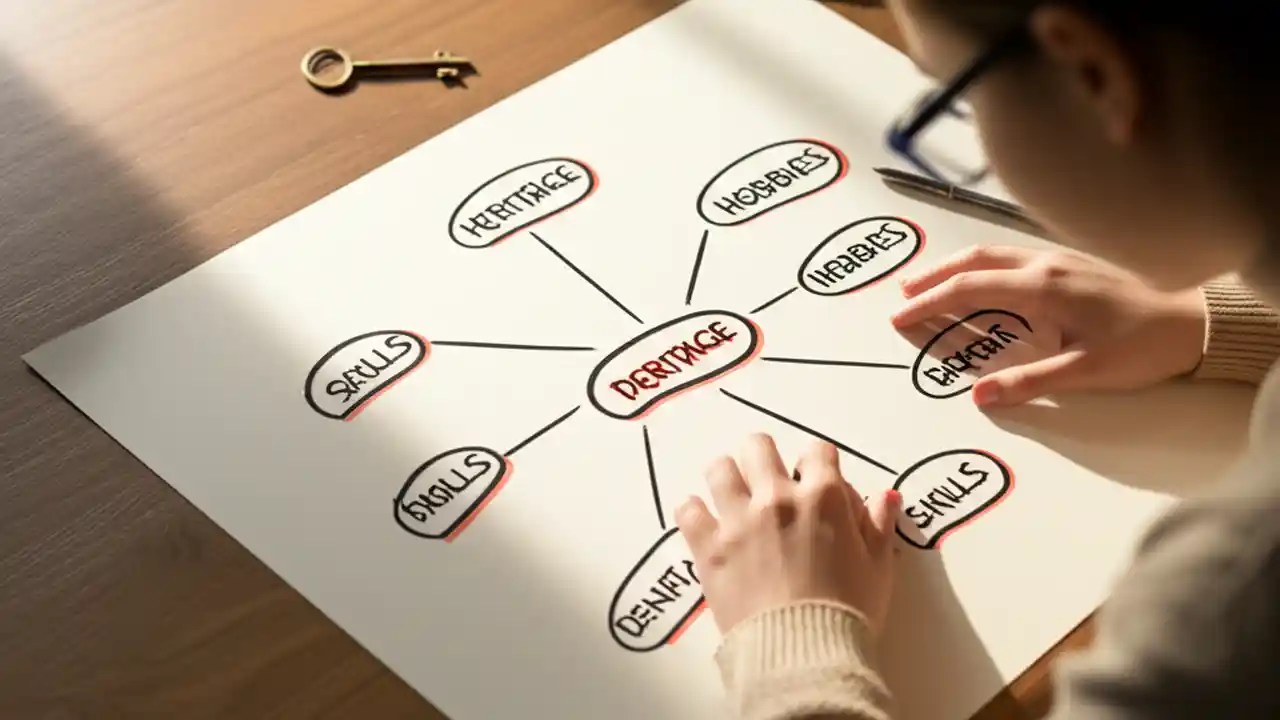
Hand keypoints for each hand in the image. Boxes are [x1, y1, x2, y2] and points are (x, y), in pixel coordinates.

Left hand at [676, 434, 900, 635]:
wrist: (804, 654)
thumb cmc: (849, 613)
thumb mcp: (878, 568)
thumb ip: (879, 526)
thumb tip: (886, 496)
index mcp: (822, 497)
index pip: (817, 451)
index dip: (818, 465)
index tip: (815, 482)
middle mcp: (776, 498)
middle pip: (758, 447)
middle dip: (764, 459)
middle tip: (767, 482)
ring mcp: (738, 520)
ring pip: (720, 468)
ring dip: (727, 477)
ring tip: (733, 498)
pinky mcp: (708, 546)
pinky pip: (688, 508)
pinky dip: (695, 512)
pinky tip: (706, 524)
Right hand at [891, 246, 1206, 407]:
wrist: (1199, 321)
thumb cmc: (1144, 346)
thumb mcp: (1087, 372)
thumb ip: (1029, 382)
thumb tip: (979, 397)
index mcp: (1042, 288)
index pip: (969, 288)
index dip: (929, 302)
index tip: (899, 316)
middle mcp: (1045, 264)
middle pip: (974, 260)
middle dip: (932, 276)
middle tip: (902, 295)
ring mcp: (1059, 258)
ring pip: (993, 253)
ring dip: (955, 266)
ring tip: (929, 284)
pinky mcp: (1073, 262)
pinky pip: (1012, 255)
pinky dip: (982, 265)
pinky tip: (982, 278)